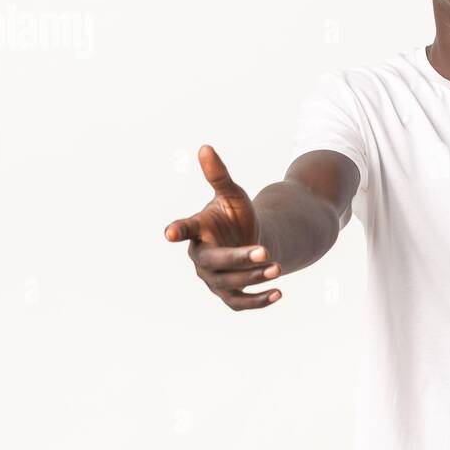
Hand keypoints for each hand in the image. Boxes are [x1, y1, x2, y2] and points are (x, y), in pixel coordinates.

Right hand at [164, 144, 282, 309]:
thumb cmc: (236, 215)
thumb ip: (219, 175)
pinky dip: (259, 300)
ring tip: (278, 267)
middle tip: (265, 251)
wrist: (251, 239)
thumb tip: (205, 147)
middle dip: (239, 258)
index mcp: (197, 230)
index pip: (185, 229)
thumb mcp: (232, 194)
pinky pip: (240, 302)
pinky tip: (279, 293)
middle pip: (214, 262)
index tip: (170, 233)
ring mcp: (212, 279)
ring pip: (230, 283)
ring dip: (254, 277)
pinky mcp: (228, 294)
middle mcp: (200, 257)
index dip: (178, 231)